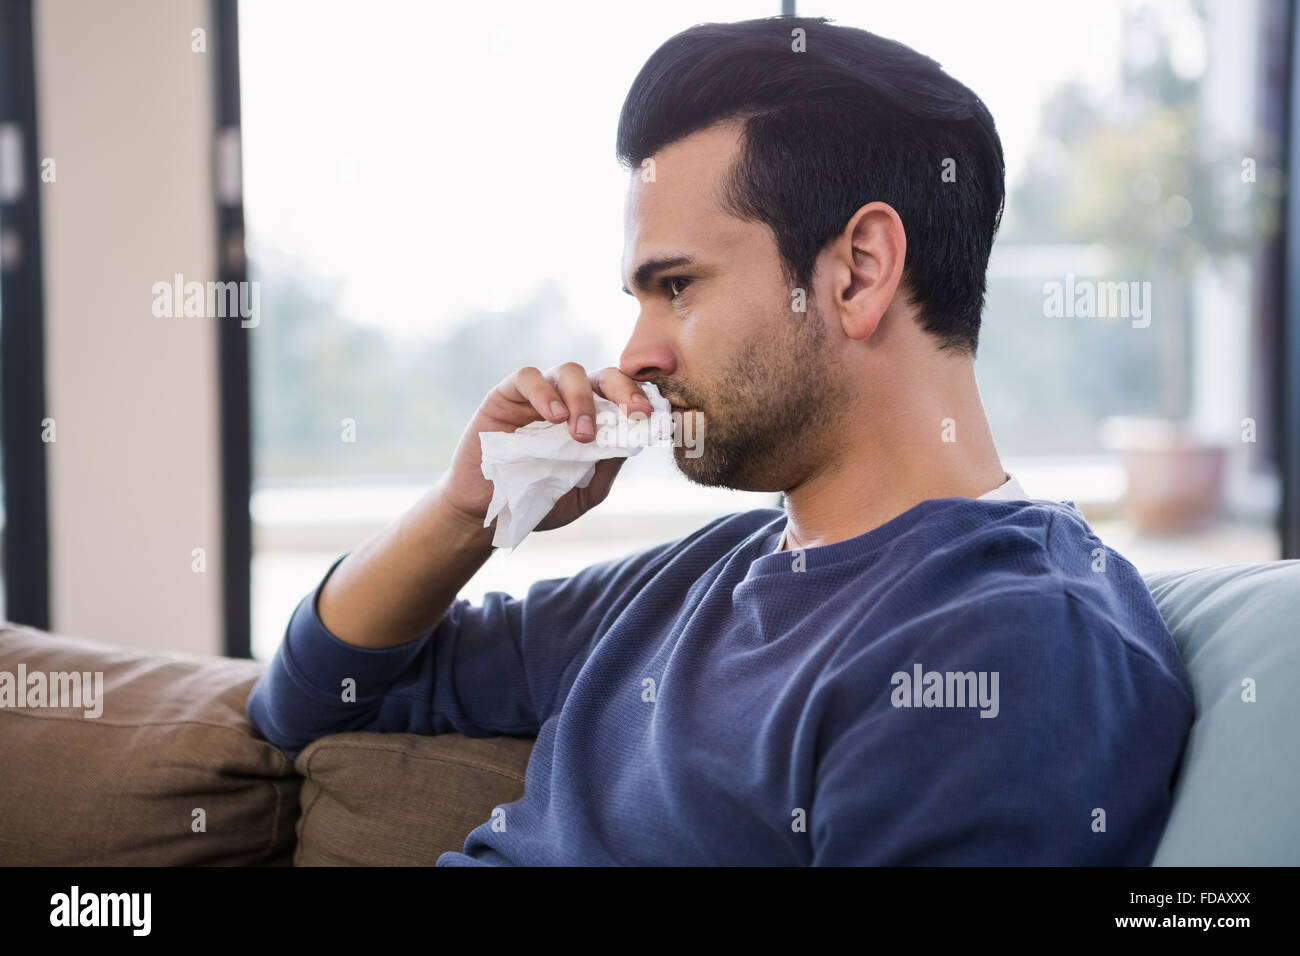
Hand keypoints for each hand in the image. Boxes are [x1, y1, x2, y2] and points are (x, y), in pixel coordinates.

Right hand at [439, 362, 656, 534]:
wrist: (489, 511)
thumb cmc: (538, 499)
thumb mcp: (584, 491)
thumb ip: (607, 465)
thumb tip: (636, 440)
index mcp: (594, 419)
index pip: (623, 396)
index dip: (642, 400)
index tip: (656, 418)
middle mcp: (570, 400)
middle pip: (604, 375)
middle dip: (625, 390)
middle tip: (634, 415)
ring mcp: (540, 394)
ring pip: (570, 371)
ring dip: (583, 399)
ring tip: (583, 434)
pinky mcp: (507, 394)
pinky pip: (528, 377)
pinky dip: (545, 393)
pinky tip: (554, 418)